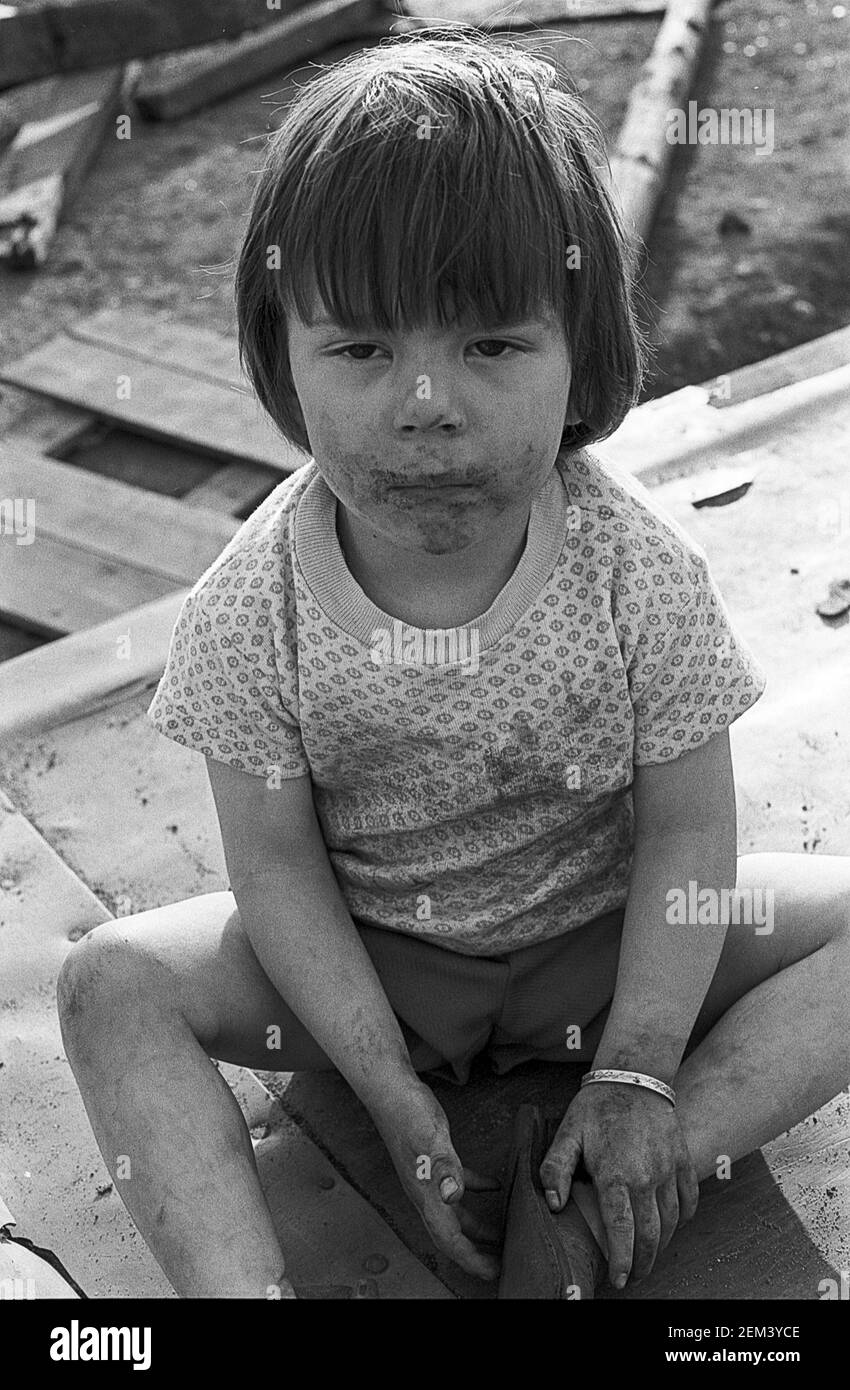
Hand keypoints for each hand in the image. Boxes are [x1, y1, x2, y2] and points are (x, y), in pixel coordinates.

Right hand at [369, 1079, 500, 1281]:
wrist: (391, 1090)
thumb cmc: (408, 1114)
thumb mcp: (431, 1139)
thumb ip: (444, 1167)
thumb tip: (453, 1195)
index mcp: (426, 1194)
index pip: (449, 1239)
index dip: (471, 1260)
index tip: (492, 1273)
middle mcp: (426, 1192)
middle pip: (451, 1235)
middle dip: (474, 1255)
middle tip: (498, 1266)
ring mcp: (429, 1177)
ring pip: (455, 1214)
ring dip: (477, 1228)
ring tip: (500, 1237)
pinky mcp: (436, 1159)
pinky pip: (458, 1183)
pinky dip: (477, 1188)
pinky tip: (494, 1185)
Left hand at [539, 1082, 698, 1288]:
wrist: (633, 1075)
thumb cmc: (597, 1106)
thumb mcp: (567, 1133)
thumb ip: (555, 1169)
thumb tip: (554, 1204)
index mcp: (615, 1174)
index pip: (621, 1230)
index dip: (621, 1260)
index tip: (619, 1279)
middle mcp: (646, 1176)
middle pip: (651, 1234)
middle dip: (643, 1263)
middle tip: (635, 1277)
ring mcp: (668, 1168)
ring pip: (672, 1221)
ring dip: (662, 1245)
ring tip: (650, 1256)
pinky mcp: (682, 1159)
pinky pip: (689, 1198)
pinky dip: (684, 1218)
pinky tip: (673, 1226)